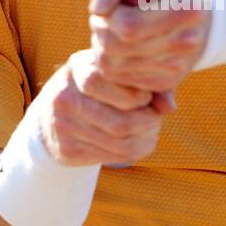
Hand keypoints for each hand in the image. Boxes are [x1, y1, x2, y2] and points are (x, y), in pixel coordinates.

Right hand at [35, 47, 173, 167]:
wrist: (56, 115)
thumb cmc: (102, 87)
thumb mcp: (119, 75)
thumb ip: (149, 83)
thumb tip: (169, 107)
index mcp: (77, 68)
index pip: (106, 83)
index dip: (136, 95)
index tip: (146, 96)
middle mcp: (64, 97)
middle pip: (120, 123)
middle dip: (149, 122)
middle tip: (156, 117)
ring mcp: (62, 126)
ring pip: (121, 143)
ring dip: (146, 138)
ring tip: (151, 128)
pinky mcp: (67, 151)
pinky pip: (113, 157)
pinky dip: (135, 150)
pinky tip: (138, 140)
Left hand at [87, 0, 210, 94]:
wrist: (193, 10)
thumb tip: (99, 10)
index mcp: (185, 8)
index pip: (129, 25)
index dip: (109, 15)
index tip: (111, 4)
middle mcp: (186, 41)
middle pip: (117, 47)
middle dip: (102, 30)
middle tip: (106, 18)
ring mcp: (178, 65)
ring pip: (113, 65)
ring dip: (103, 46)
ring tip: (114, 29)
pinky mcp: (166, 82)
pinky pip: (121, 79)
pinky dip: (114, 62)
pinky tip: (124, 46)